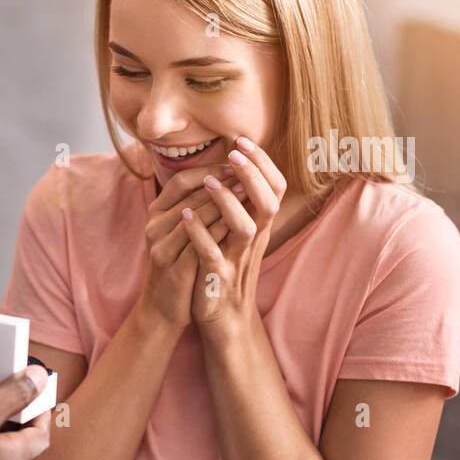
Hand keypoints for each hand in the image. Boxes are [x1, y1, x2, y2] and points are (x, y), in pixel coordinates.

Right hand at [139, 162, 246, 329]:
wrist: (163, 309)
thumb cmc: (179, 265)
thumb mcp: (181, 232)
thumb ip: (195, 206)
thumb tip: (226, 176)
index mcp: (156, 214)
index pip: (181, 181)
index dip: (210, 169)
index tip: (237, 163)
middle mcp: (154, 228)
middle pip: (189, 195)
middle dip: (222, 182)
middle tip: (248, 174)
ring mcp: (161, 249)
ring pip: (193, 217)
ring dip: (223, 203)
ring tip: (248, 193)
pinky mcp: (173, 270)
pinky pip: (197, 246)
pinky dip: (217, 232)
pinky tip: (237, 224)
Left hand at [178, 135, 285, 331]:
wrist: (224, 318)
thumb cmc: (225, 270)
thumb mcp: (236, 236)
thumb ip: (240, 206)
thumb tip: (233, 170)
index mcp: (259, 226)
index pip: (274, 188)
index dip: (263, 163)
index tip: (243, 140)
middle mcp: (254, 240)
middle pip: (268, 201)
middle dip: (252, 174)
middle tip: (234, 151)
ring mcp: (237, 259)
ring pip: (245, 228)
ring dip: (228, 203)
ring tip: (209, 182)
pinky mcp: (218, 278)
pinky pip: (212, 255)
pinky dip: (200, 235)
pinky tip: (185, 218)